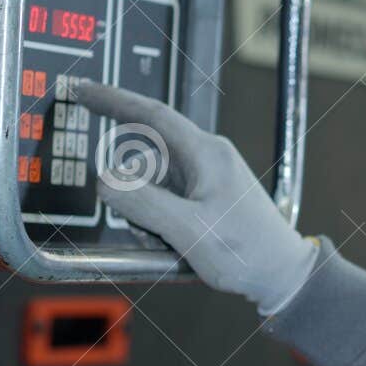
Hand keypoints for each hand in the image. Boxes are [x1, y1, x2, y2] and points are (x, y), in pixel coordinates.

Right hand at [76, 82, 316, 314]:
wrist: (282, 275)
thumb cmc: (248, 253)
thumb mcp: (189, 230)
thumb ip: (144, 203)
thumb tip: (106, 180)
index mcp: (205, 154)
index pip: (151, 115)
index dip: (113, 100)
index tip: (82, 90)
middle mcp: (206, 158)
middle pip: (144, 161)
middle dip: (134, 197)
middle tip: (152, 232)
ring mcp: (206, 178)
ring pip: (151, 186)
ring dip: (148, 216)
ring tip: (173, 244)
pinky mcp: (206, 197)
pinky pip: (165, 202)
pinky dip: (160, 223)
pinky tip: (178, 246)